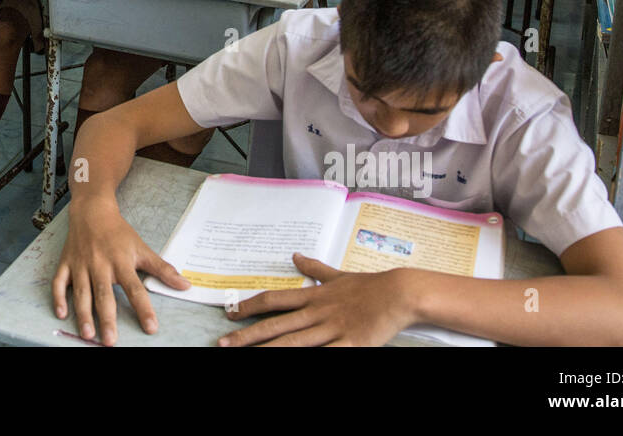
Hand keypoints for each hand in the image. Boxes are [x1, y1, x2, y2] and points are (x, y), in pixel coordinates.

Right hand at [51, 200, 189, 344]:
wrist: (92, 210)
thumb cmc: (118, 232)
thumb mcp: (142, 248)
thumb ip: (162, 269)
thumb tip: (185, 285)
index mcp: (121, 262)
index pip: (135, 289)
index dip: (144, 309)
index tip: (151, 327)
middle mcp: (100, 264)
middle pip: (105, 294)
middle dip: (107, 319)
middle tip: (110, 341)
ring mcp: (81, 264)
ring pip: (82, 292)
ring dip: (83, 314)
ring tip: (88, 334)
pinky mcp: (66, 263)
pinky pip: (59, 282)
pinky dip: (58, 297)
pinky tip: (61, 313)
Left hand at [219, 255, 417, 346]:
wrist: (400, 292)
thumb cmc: (369, 285)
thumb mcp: (337, 275)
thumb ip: (314, 269)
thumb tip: (296, 255)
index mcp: (313, 296)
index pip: (273, 300)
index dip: (250, 307)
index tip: (230, 312)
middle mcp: (317, 313)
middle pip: (276, 326)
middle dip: (247, 335)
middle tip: (222, 343)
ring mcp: (332, 330)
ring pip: (293, 343)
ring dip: (267, 352)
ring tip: (244, 358)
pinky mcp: (350, 345)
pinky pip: (326, 355)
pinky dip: (310, 360)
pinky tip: (292, 365)